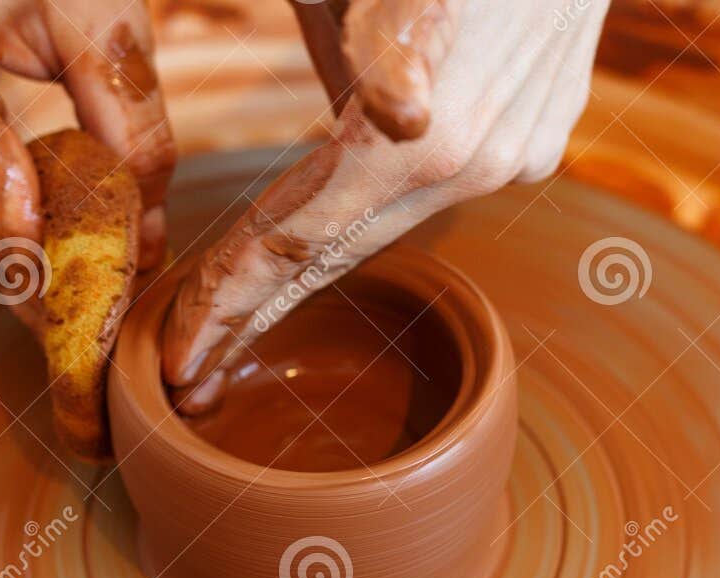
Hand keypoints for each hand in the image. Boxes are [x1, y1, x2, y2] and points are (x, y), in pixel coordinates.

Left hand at [162, 0, 608, 412]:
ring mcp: (514, 158)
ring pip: (388, 223)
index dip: (230, 301)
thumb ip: (370, 61)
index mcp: (418, 131)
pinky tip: (338, 225)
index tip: (179, 360)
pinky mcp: (540, 142)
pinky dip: (378, 208)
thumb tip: (387, 111)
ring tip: (246, 309)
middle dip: (256, 315)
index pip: (294, 240)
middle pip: (336, 256)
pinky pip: (442, 185)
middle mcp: (473, 162)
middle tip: (191, 373)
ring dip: (314, 266)